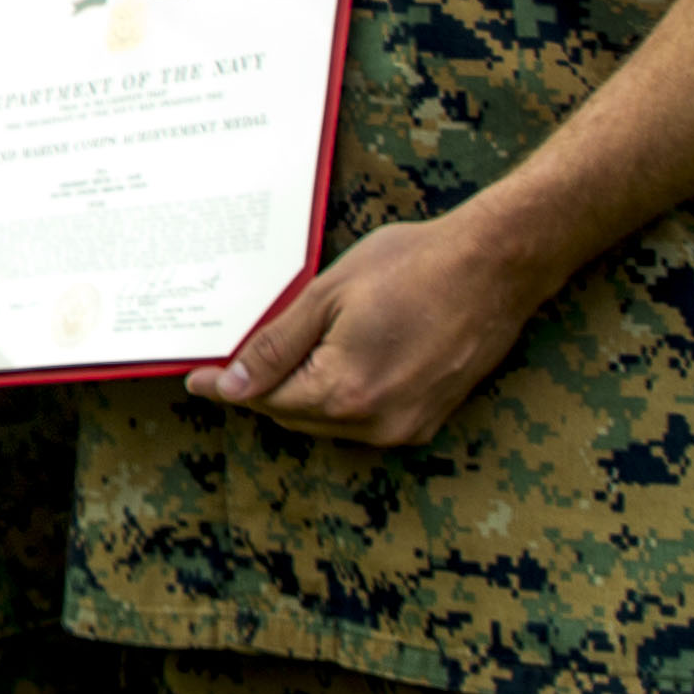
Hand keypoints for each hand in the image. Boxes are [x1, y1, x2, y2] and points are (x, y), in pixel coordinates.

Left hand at [185, 207, 549, 447]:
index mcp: (342, 393)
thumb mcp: (329, 295)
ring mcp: (405, 427)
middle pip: (295, 416)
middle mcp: (374, 423)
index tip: (198, 380)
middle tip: (232, 363)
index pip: (266, 401)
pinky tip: (335, 366)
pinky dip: (342, 399)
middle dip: (264, 391)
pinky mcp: (429, 420)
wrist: (495, 266)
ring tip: (282, 360)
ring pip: (330, 422)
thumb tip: (233, 386)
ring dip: (303, 397)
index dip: (229, 388)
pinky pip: (366, 421)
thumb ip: (276, 346)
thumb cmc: (414, 266)